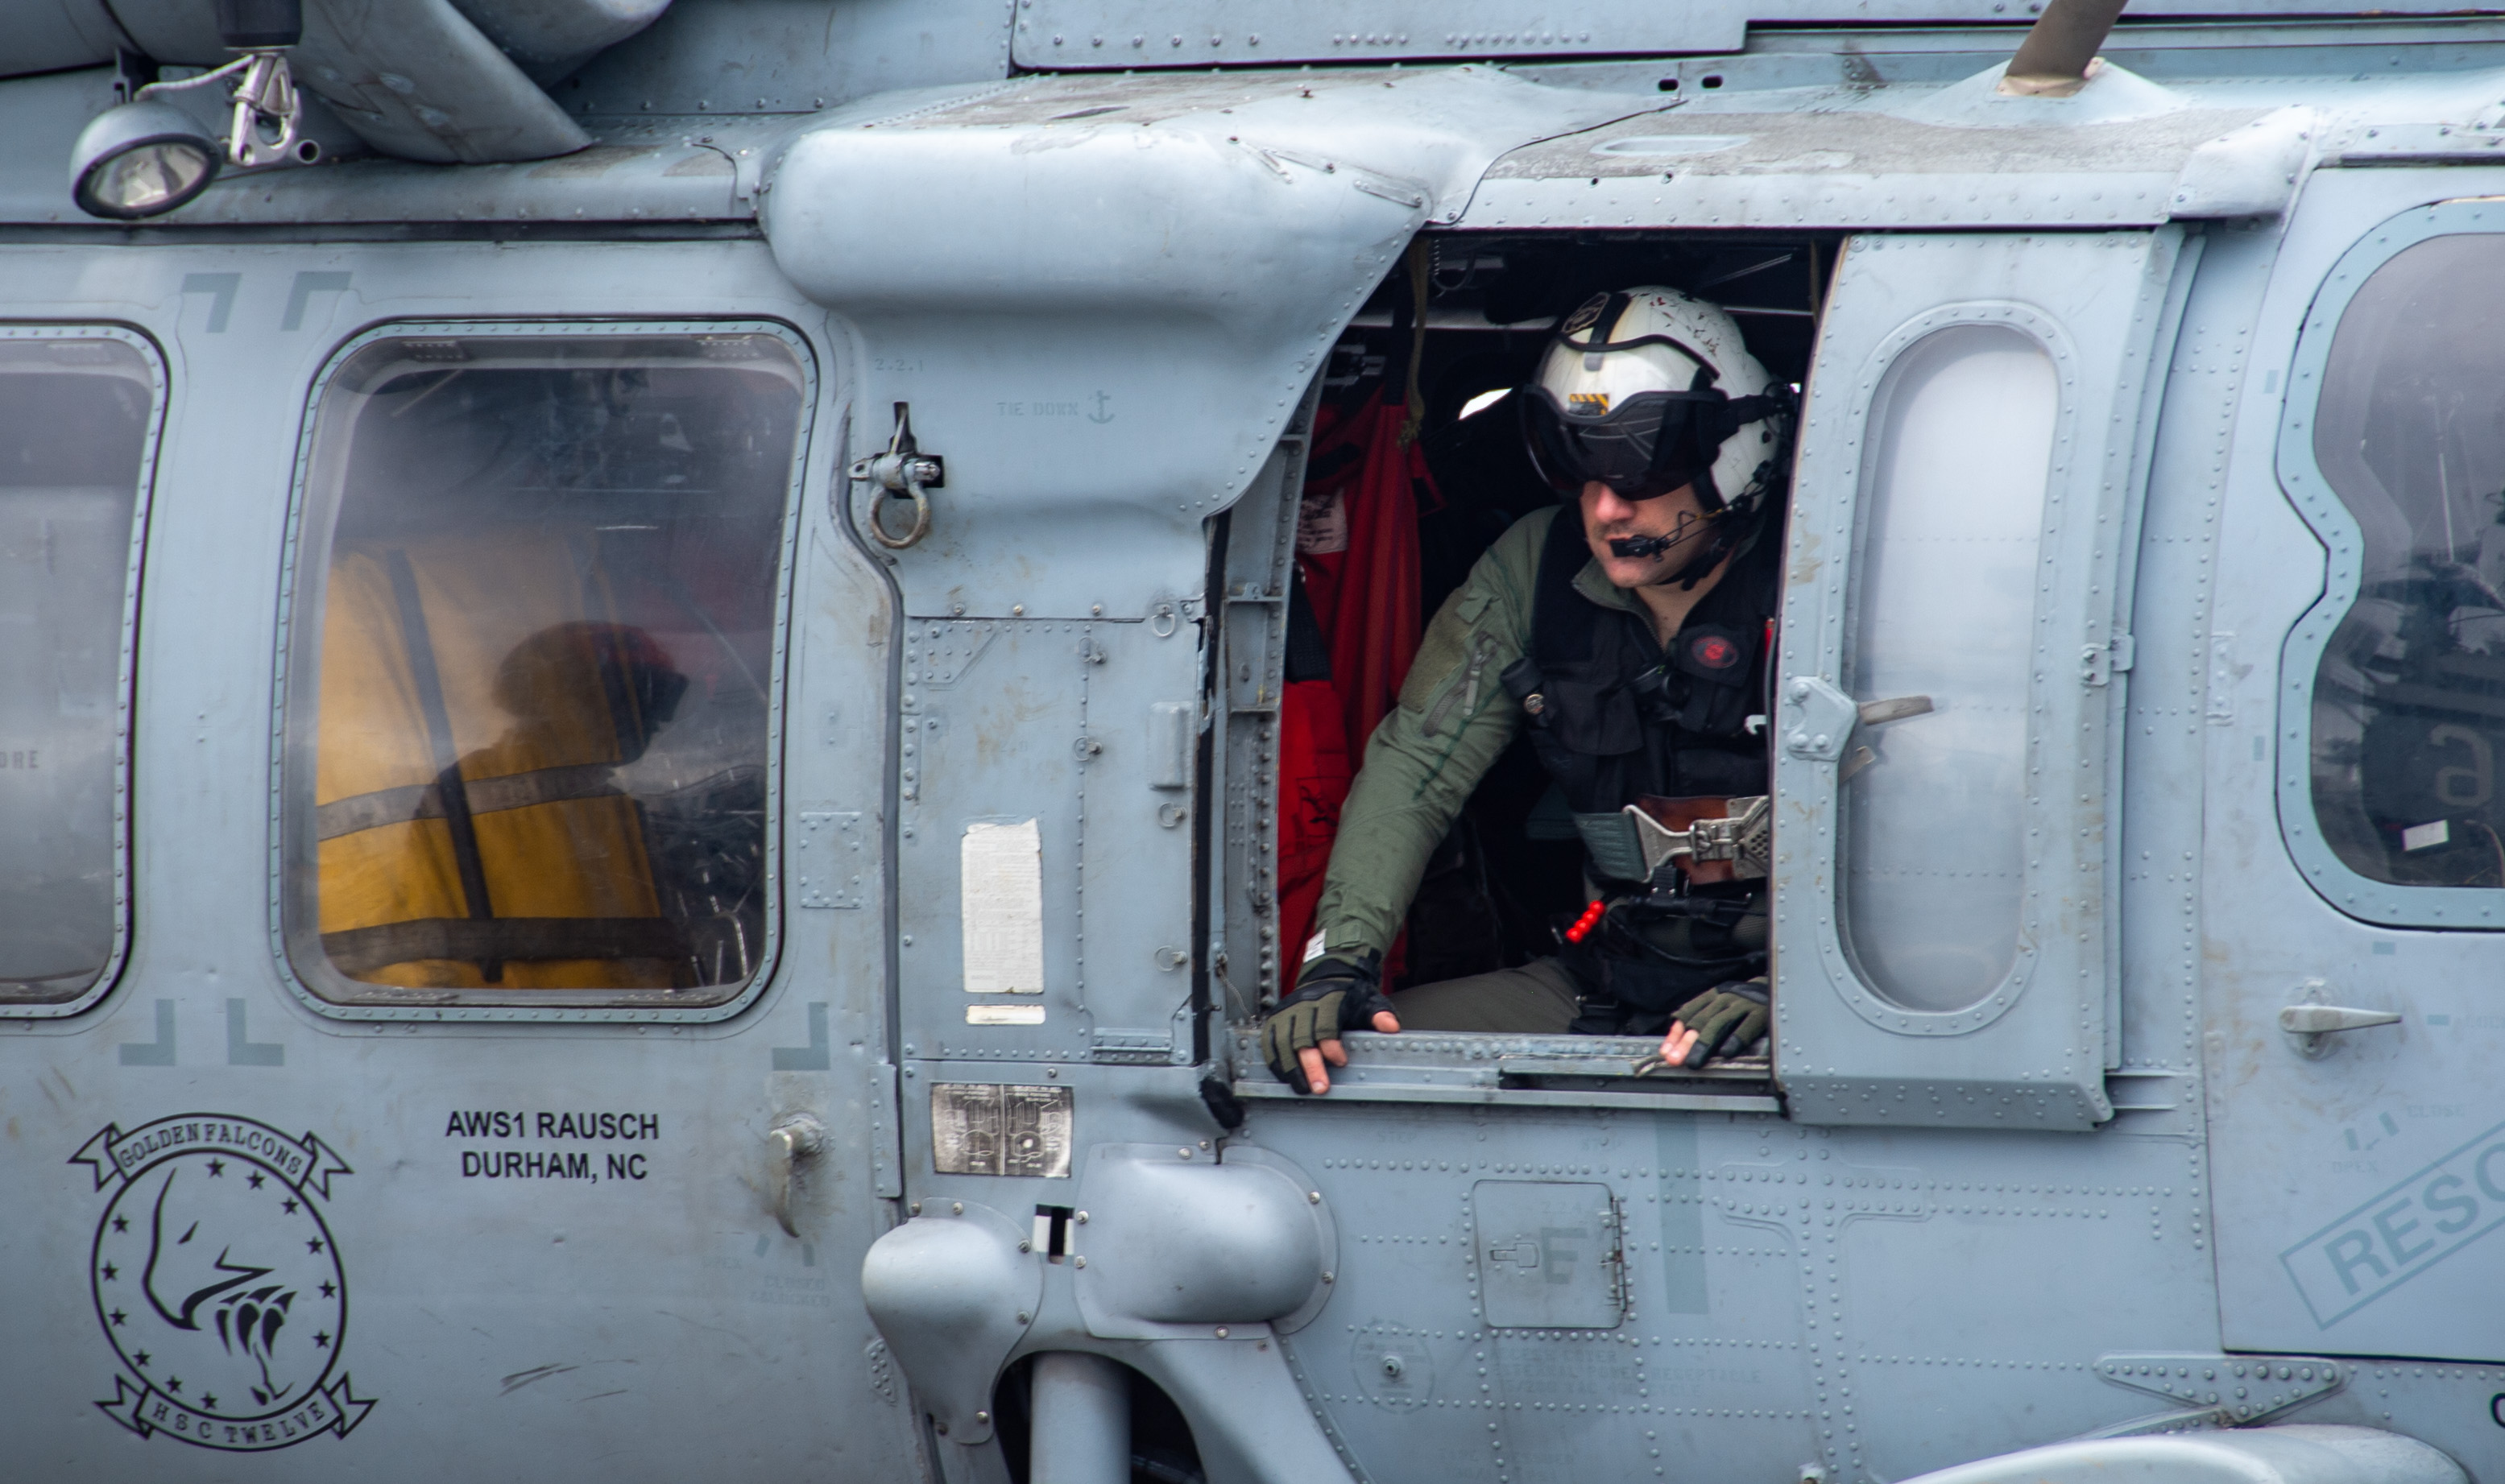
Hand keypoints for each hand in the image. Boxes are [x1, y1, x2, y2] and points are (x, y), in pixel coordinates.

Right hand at [1260, 951, 1400, 1094]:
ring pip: (1281, 1042)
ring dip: (1291, 1068)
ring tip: (1302, 1089)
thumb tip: (1391, 1027)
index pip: (1325, 1024)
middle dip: (1310, 1065)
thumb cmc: (1349, 995)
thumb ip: (1379, 1014)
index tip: (1341, 1062)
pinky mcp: (1274, 1019)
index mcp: (1327, 999)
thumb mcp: (1369, 1000)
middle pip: (1302, 1038)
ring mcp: (1285, 1012)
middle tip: (1321, 1088)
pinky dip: (1275, 1061)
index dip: (1331, 1046)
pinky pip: (1268, 1042)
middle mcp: (1302, 1005)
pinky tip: (1286, 1077)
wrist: (1326, 976)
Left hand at [1662, 979, 1768, 1068]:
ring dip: (1704, 1043)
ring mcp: (1743, 1004)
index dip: (1675, 1034)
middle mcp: (1725, 998)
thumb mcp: (1721, 1005)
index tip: (1666, 1052)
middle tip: (1675, 1060)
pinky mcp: (1761, 1013)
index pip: (1688, 1014)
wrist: (1777, 986)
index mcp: (1713, 996)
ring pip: (1719, 1023)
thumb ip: (1702, 1021)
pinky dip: (1735, 1040)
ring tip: (1694, 1061)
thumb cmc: (1743, 1003)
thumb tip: (1676, 1044)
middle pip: (1701, 1021)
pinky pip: (1746, 1027)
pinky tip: (1726, 1053)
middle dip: (1685, 1042)